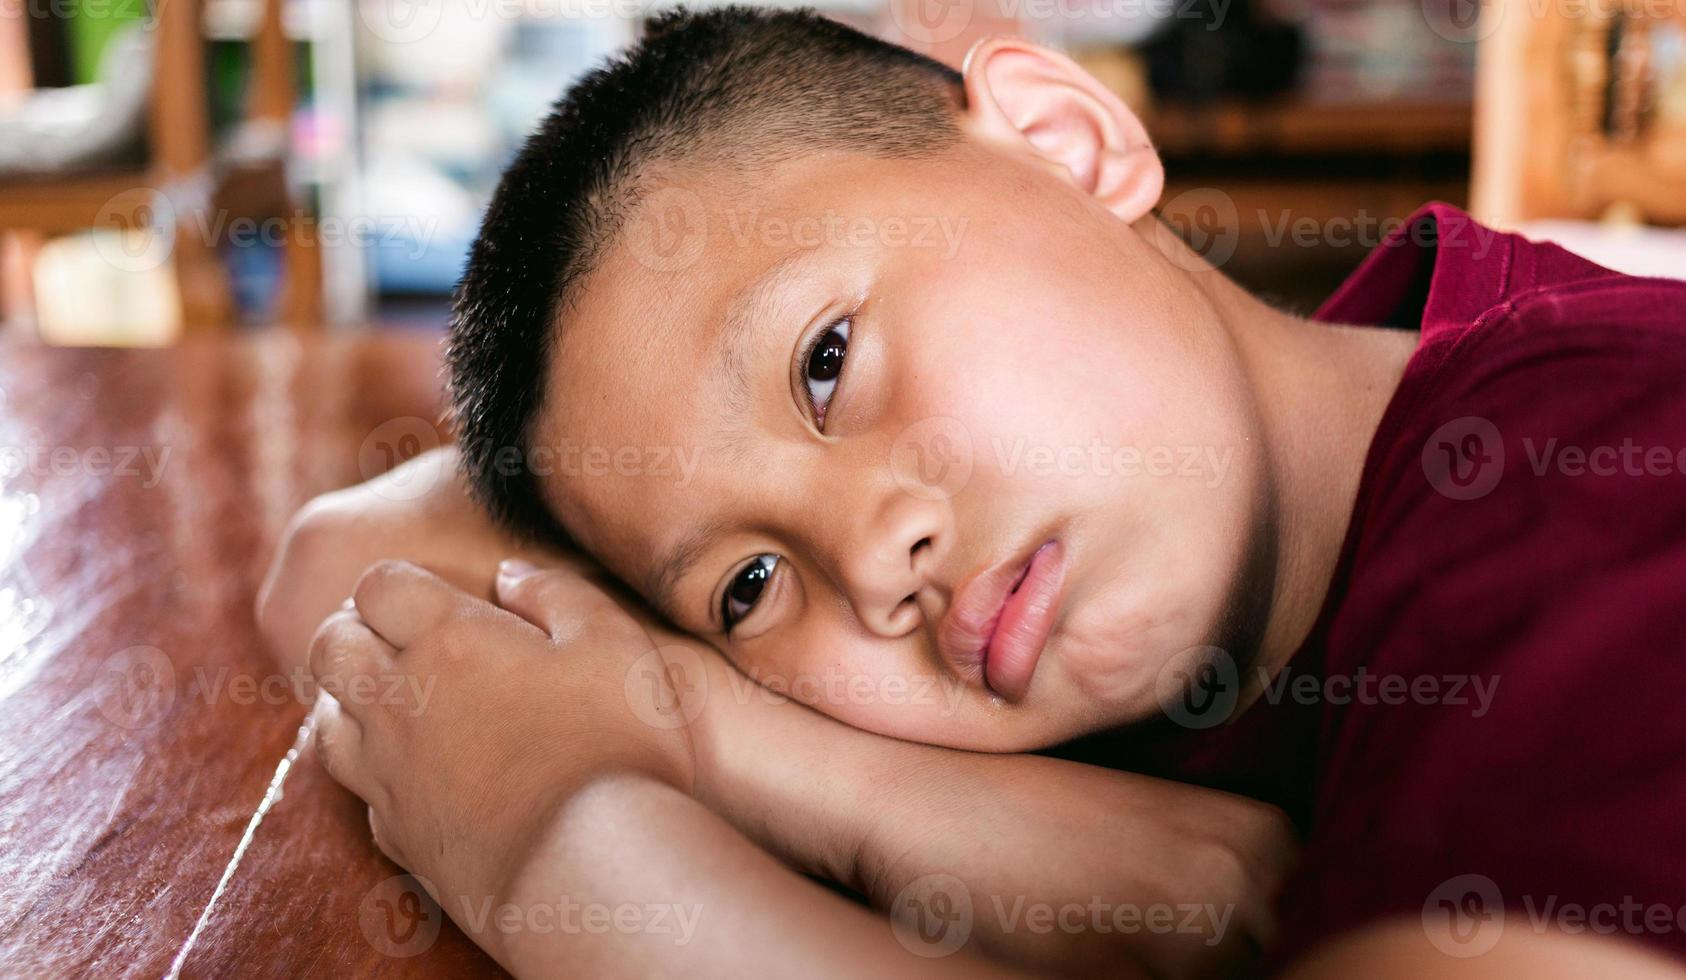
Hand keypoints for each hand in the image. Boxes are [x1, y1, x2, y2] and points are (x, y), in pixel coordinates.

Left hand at [308, 558, 697, 948]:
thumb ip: (558, 594)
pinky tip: (414, 773)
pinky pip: (360, 790)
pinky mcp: (398, 833)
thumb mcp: (613, 643)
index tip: (436, 595)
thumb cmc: (613, 747)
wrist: (592, 869)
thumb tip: (508, 576)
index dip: (401, 582)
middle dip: (354, 628)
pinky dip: (375, 772)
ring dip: (349, 697)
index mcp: (450, 641)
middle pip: (332, 646)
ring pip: (326, 719)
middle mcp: (401, 702)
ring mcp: (390, 773)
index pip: (379, 586)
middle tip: (401, 636)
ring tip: (392, 697)